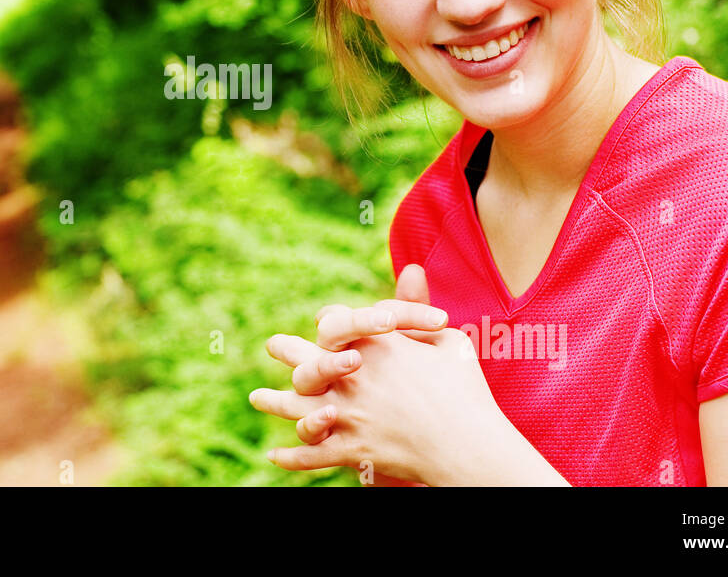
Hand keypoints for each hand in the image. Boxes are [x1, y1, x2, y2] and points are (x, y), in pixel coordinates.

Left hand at [251, 298, 526, 484]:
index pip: (336, 323)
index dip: (331, 321)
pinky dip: (290, 457)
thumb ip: (419, 311)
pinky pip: (311, 453)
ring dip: (274, 402)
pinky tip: (274, 455)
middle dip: (287, 350)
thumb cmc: (466, 390)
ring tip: (257, 397)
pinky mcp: (350, 449)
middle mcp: (352, 377)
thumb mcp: (448, 340)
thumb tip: (410, 271)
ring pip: (297, 408)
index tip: (324, 323)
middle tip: (273, 344)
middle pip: (306, 360)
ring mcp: (347, 414)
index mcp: (374, 346)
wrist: (470, 445)